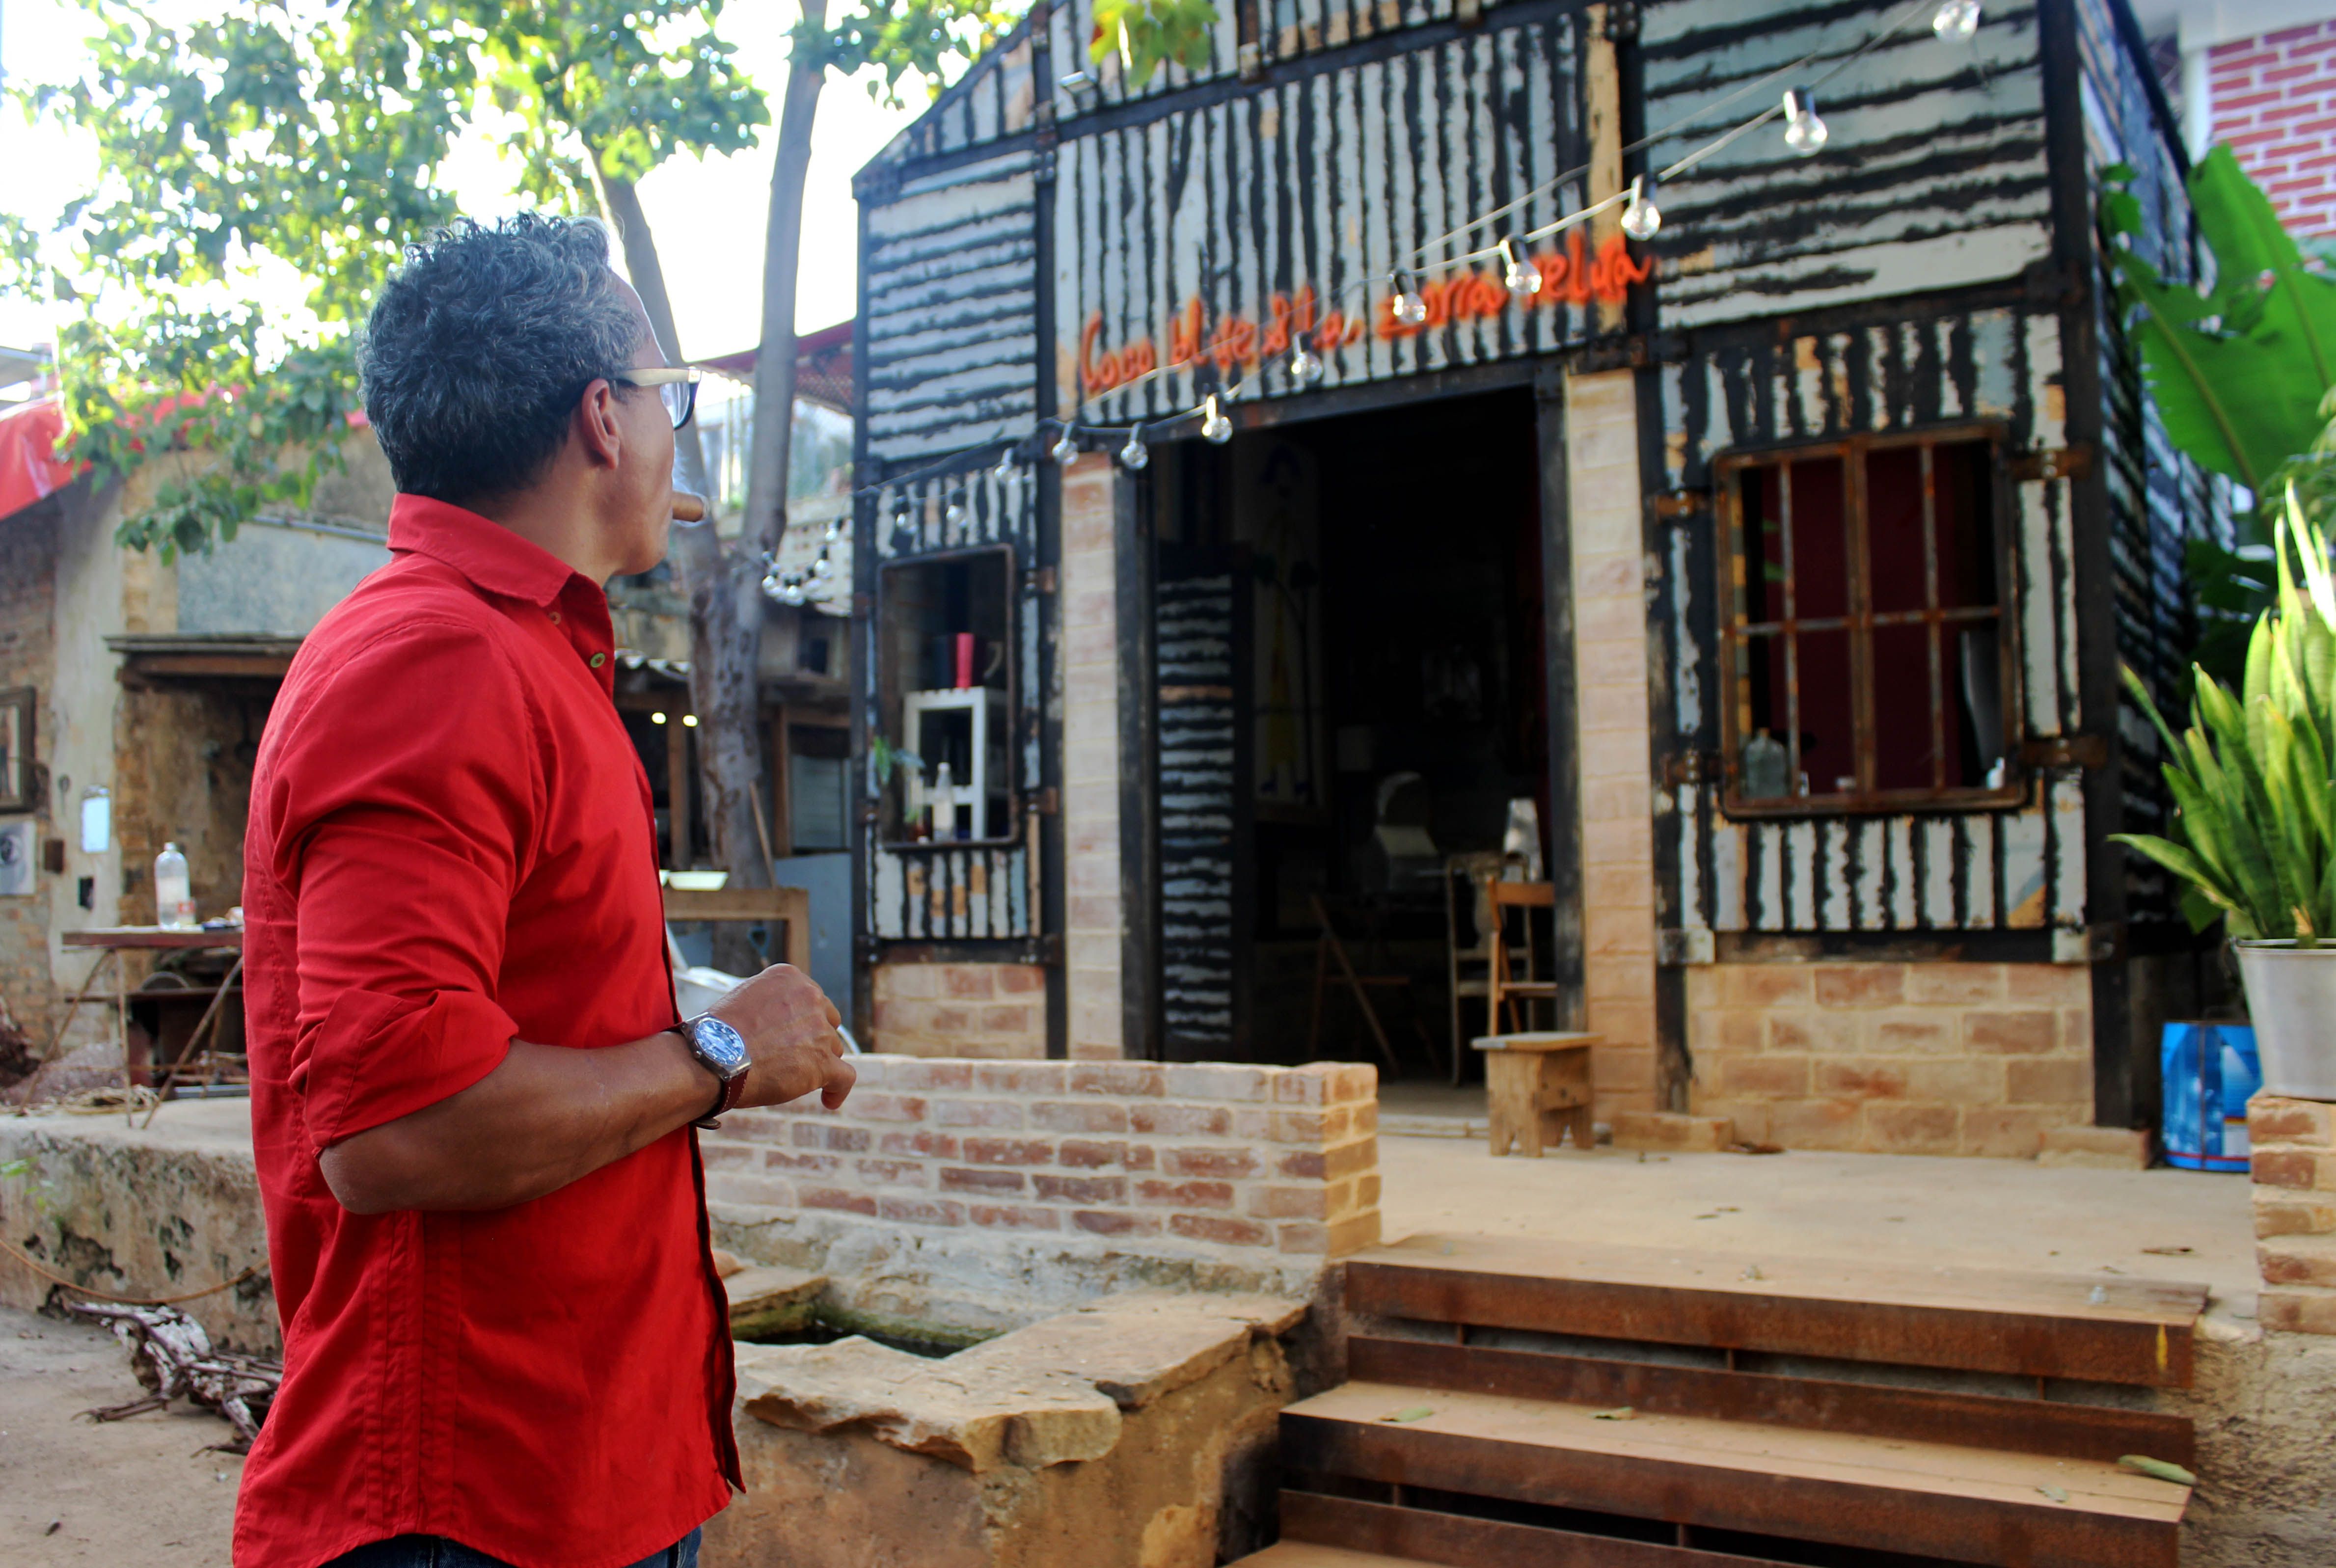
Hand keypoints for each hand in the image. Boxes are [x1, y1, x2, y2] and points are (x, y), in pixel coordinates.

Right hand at [706, 964, 853, 1110]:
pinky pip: (844, 1077)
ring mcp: (820, 1030)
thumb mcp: (746, 1000)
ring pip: (832, 1050)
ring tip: (789, 1079)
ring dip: (816, 1063)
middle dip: (813, 1039)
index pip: (810, 1000)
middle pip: (826, 1023)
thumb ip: (771, 1004)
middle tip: (789, 1057)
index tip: (793, 1036)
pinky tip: (830, 1100)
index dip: (803, 1021)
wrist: (713, 1057)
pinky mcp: (823, 1062)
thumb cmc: (719, 1035)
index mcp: (790, 978)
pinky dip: (838, 1089)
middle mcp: (811, 997)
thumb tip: (783, 1022)